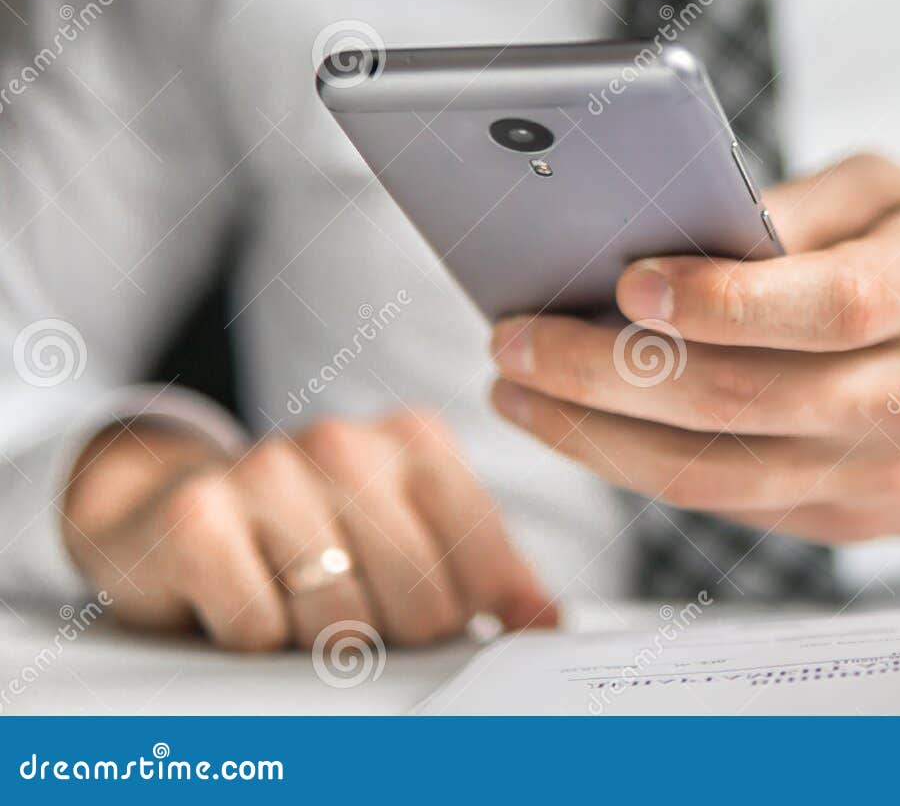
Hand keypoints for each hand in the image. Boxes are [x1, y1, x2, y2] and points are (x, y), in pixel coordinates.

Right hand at [63, 410, 555, 651]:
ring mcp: (267, 470)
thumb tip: (548, 624)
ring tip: (297, 600)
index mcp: (416, 441)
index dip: (464, 613)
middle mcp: (345, 442)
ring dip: (320, 639)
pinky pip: (258, 625)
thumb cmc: (312, 531)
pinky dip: (254, 636)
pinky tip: (243, 596)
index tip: (443, 618)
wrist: (172, 510)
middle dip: (393, 633)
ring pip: (341, 620)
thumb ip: (488, 572)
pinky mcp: (196, 516)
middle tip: (358, 614)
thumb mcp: (411, 534)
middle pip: (420, 599)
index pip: (483, 559)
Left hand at [489, 153, 899, 543]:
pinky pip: (735, 503)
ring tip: (523, 396)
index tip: (625, 277)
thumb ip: (802, 210)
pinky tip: (591, 428)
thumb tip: (677, 231)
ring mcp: (890, 477)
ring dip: (603, 440)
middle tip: (517, 341)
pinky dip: (649, 468)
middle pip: (746, 402)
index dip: (724, 300)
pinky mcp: (858, 523)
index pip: (828, 308)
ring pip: (722, 476)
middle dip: (610, 375)